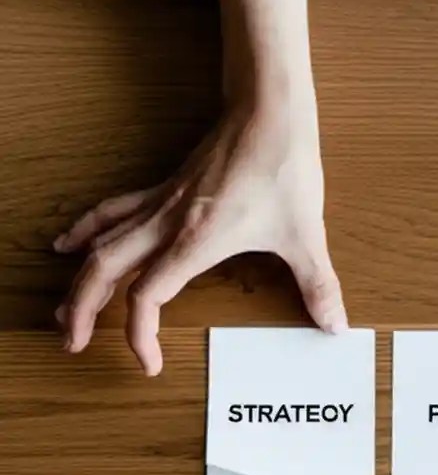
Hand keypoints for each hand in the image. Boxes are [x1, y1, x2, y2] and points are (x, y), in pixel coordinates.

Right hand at [54, 106, 346, 374]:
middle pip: (105, 269)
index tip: (150, 364)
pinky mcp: (167, 187)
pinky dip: (89, 229)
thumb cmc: (284, 166)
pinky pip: (114, 211)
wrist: (269, 111)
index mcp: (196, 240)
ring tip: (66, 307)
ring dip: (80, 275)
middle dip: (83, 308)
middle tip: (74, 342)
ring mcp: (163, 202)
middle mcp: (168, 223)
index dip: (141, 335)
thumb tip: (334, 323)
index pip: (148, 296)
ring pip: (102, 241)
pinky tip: (71, 241)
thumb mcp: (306, 234)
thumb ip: (319, 284)